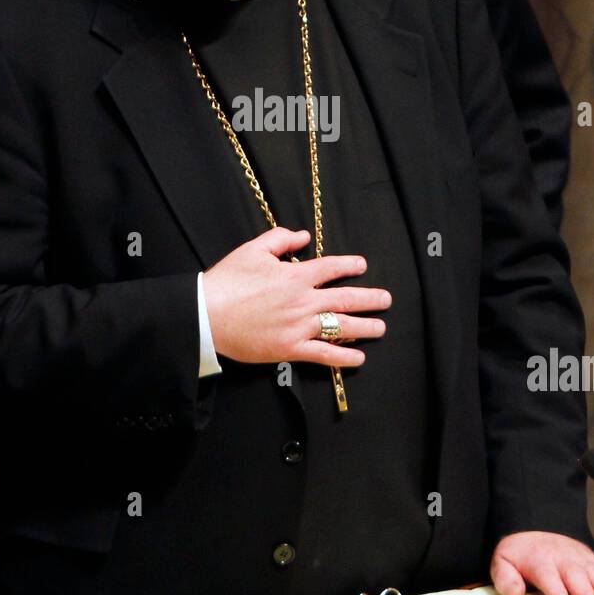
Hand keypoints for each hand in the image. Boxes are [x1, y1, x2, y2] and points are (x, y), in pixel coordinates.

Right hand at [202, 226, 391, 365]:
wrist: (207, 315)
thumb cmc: (227, 281)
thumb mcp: (252, 250)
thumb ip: (280, 238)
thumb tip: (304, 236)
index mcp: (295, 276)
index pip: (331, 268)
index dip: (350, 265)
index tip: (362, 265)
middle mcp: (303, 301)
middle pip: (345, 299)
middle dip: (370, 299)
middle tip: (386, 299)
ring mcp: (299, 326)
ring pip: (341, 327)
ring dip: (365, 327)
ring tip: (380, 327)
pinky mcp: (290, 348)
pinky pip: (323, 354)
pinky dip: (343, 356)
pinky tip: (359, 357)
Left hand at [490, 531, 593, 594]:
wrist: (534, 535)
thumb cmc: (519, 556)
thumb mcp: (502, 563)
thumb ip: (505, 579)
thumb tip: (514, 594)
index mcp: (539, 561)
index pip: (548, 575)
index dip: (556, 589)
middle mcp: (563, 559)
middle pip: (575, 574)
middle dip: (584, 589)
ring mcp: (580, 559)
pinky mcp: (592, 561)